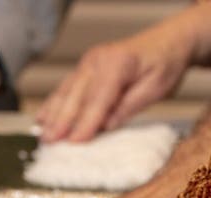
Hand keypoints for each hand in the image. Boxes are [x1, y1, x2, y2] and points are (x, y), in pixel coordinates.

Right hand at [36, 22, 196, 142]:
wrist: (169, 41)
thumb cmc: (165, 65)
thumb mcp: (155, 88)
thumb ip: (129, 106)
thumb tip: (106, 125)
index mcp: (117, 64)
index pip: (97, 100)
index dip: (85, 123)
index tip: (74, 142)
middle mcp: (98, 60)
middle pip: (76, 96)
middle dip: (61, 121)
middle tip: (49, 143)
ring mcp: (89, 63)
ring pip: (66, 91)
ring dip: (52, 114)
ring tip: (41, 134)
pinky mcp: (86, 68)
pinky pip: (67, 88)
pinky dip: (54, 103)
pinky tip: (43, 117)